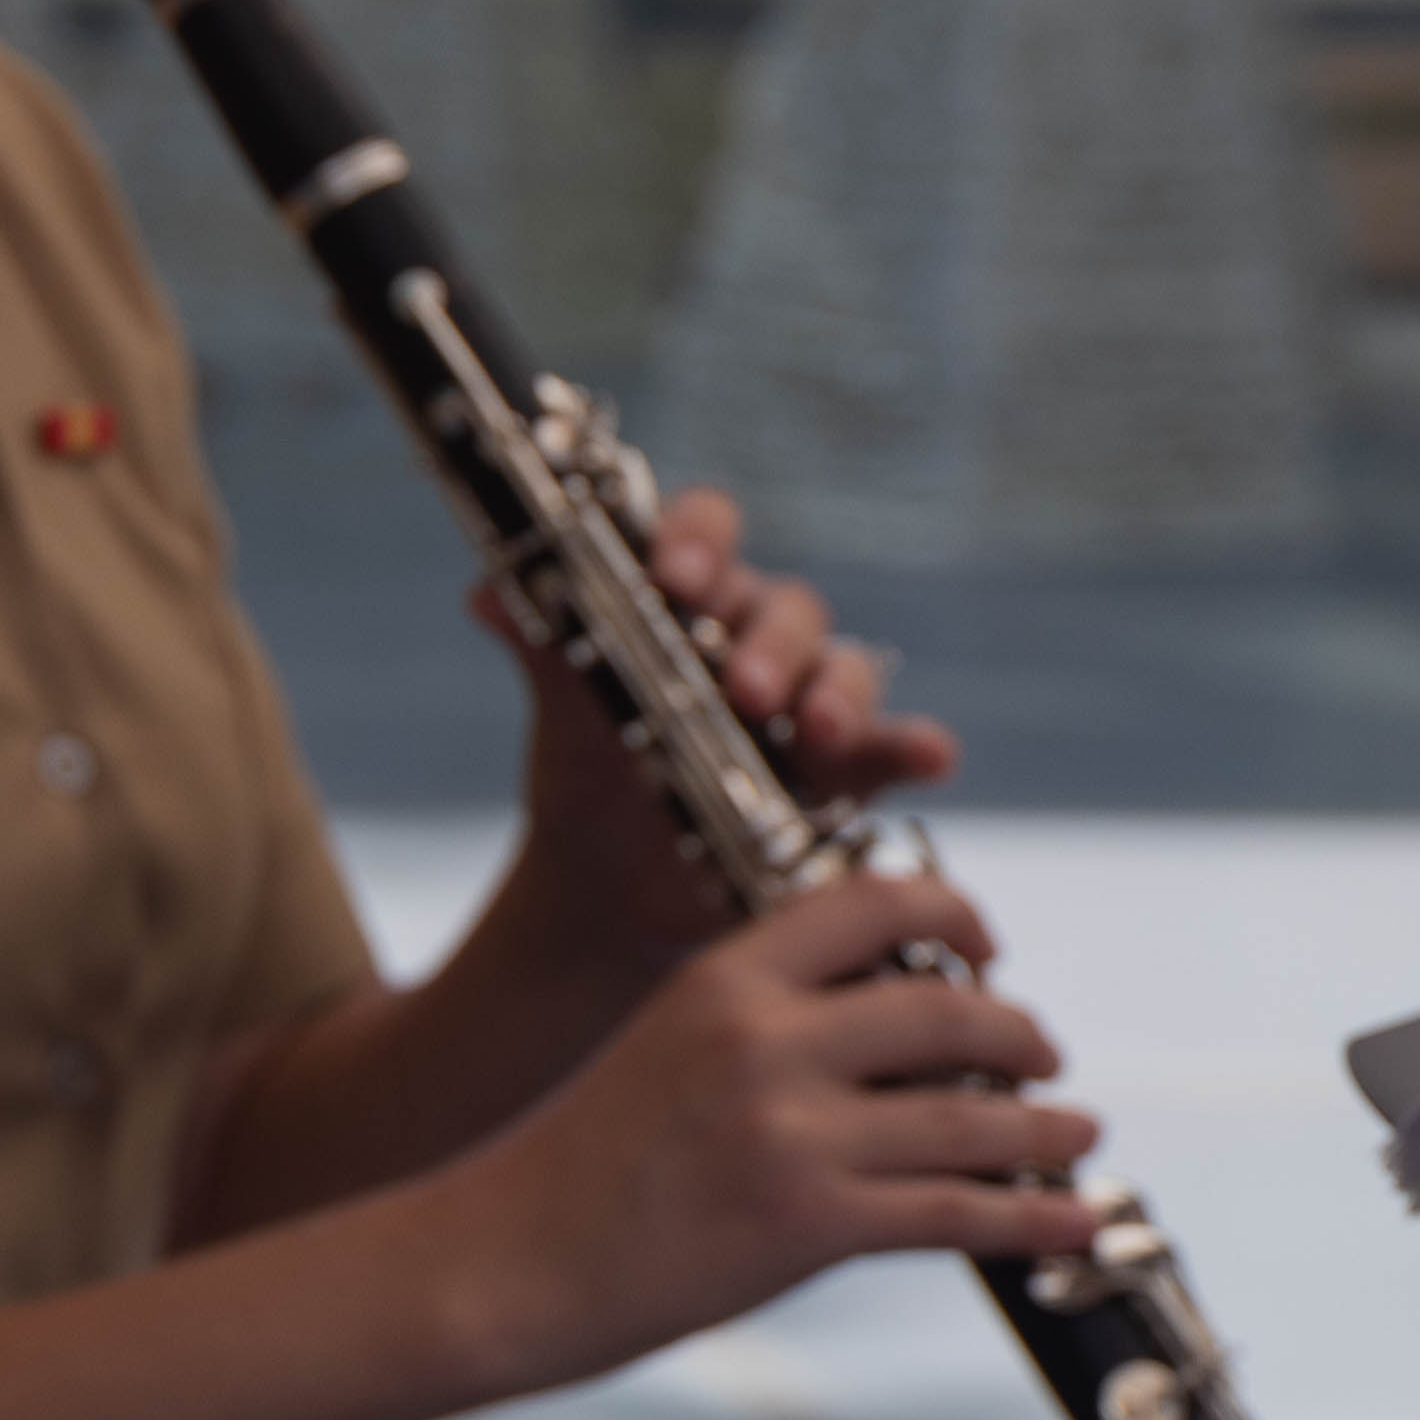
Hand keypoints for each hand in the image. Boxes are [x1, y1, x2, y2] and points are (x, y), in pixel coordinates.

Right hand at [430, 868, 1098, 1397]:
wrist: (507, 1260)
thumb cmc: (586, 1162)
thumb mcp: (668, 1045)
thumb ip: (767, 1021)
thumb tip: (892, 1026)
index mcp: (725, 974)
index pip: (871, 905)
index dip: (953, 915)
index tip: (989, 947)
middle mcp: (764, 1037)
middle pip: (942, 1007)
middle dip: (1016, 1031)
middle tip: (1046, 1053)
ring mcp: (788, 1130)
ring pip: (967, 1113)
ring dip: (1043, 1126)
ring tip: (1079, 1133)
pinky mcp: (806, 1221)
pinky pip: (954, 1211)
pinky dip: (1033, 1215)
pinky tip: (1073, 1219)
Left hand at [499, 487, 957, 962]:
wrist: (608, 890)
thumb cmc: (590, 777)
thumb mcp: (565, 718)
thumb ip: (544, 649)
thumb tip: (486, 592)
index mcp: (688, 599)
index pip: (706, 529)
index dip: (698, 538)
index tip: (675, 575)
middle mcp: (757, 636)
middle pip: (786, 604)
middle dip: (770, 643)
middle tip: (745, 691)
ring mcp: (810, 702)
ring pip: (845, 667)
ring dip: (840, 693)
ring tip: (819, 733)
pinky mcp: (849, 772)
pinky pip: (895, 748)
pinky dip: (916, 746)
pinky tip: (933, 755)